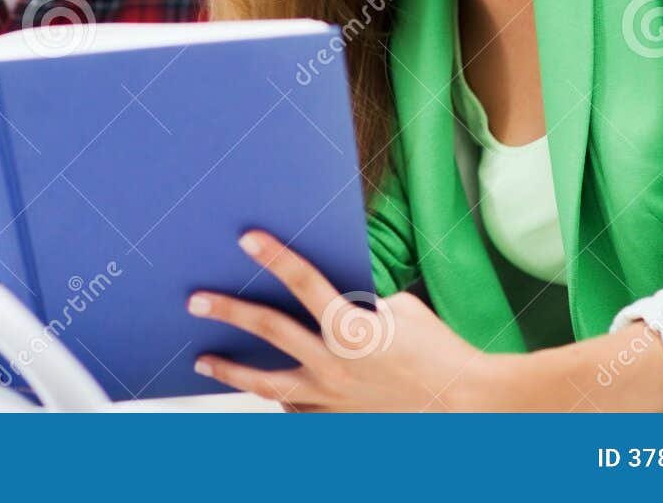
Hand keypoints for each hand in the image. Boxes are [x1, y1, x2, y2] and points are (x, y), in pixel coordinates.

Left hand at [187, 230, 509, 410]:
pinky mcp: (337, 422)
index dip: (275, 257)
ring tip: (204, 359)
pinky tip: (261, 387)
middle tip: (197, 301)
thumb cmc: (439, 352)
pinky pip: (295, 411)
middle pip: (271, 330)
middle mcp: (336, 365)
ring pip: (269, 383)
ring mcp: (333, 399)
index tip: (247, 239)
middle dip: (230, 311)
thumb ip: (361, 303)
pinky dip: (276, 398)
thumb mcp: (401, 312)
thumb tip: (334, 298)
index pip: (305, 283)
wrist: (465, 406)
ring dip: (232, 369)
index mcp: (354, 329)